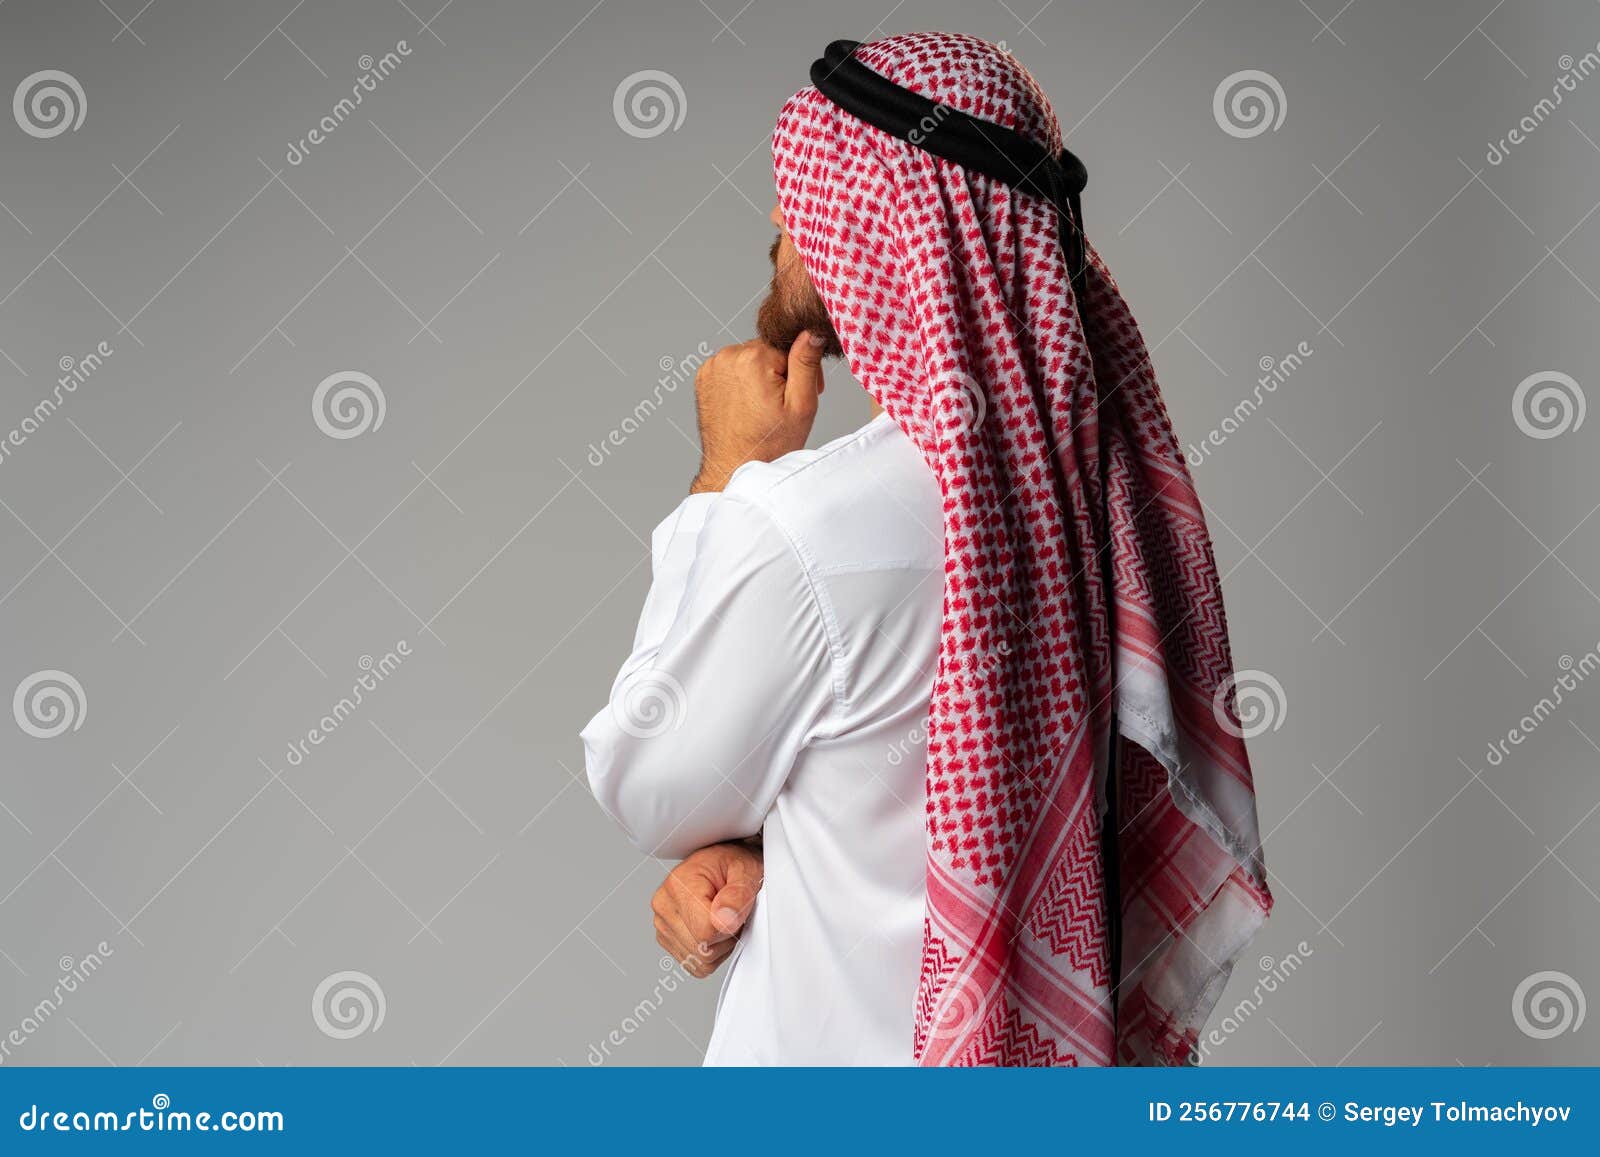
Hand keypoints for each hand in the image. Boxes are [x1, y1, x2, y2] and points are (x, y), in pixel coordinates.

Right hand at [651, 841, 764, 977]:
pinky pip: (696, 966)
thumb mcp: (747, 870)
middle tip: (732, 912)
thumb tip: (724, 921)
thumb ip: (738, 895)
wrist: (723, 863)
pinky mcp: (667, 940)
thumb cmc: (733, 864)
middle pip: (702, 950)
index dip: (730, 926)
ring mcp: (662, 924)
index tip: (736, 908)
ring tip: (723, 918)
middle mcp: (664, 904)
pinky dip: (712, 954)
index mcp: (679, 884)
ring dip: (720, 946)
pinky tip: (714, 929)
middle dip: (726, 937)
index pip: (705, 932)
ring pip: (699, 961)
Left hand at [689, 335, 824, 493]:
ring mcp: (712, 366)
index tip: (806, 391)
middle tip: (784, 403)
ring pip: (749, 357)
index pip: (789, 345)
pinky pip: (732, 367)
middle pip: (767, 349)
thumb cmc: (769, 444)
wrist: (733, 467)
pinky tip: (747, 404)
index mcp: (752, 358)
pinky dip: (742, 380)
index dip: (801, 367)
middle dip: (780, 370)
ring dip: (760, 374)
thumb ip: (806, 362)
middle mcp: (728, 356)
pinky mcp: (704, 376)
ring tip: (764, 406)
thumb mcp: (801, 404)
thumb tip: (813, 330)